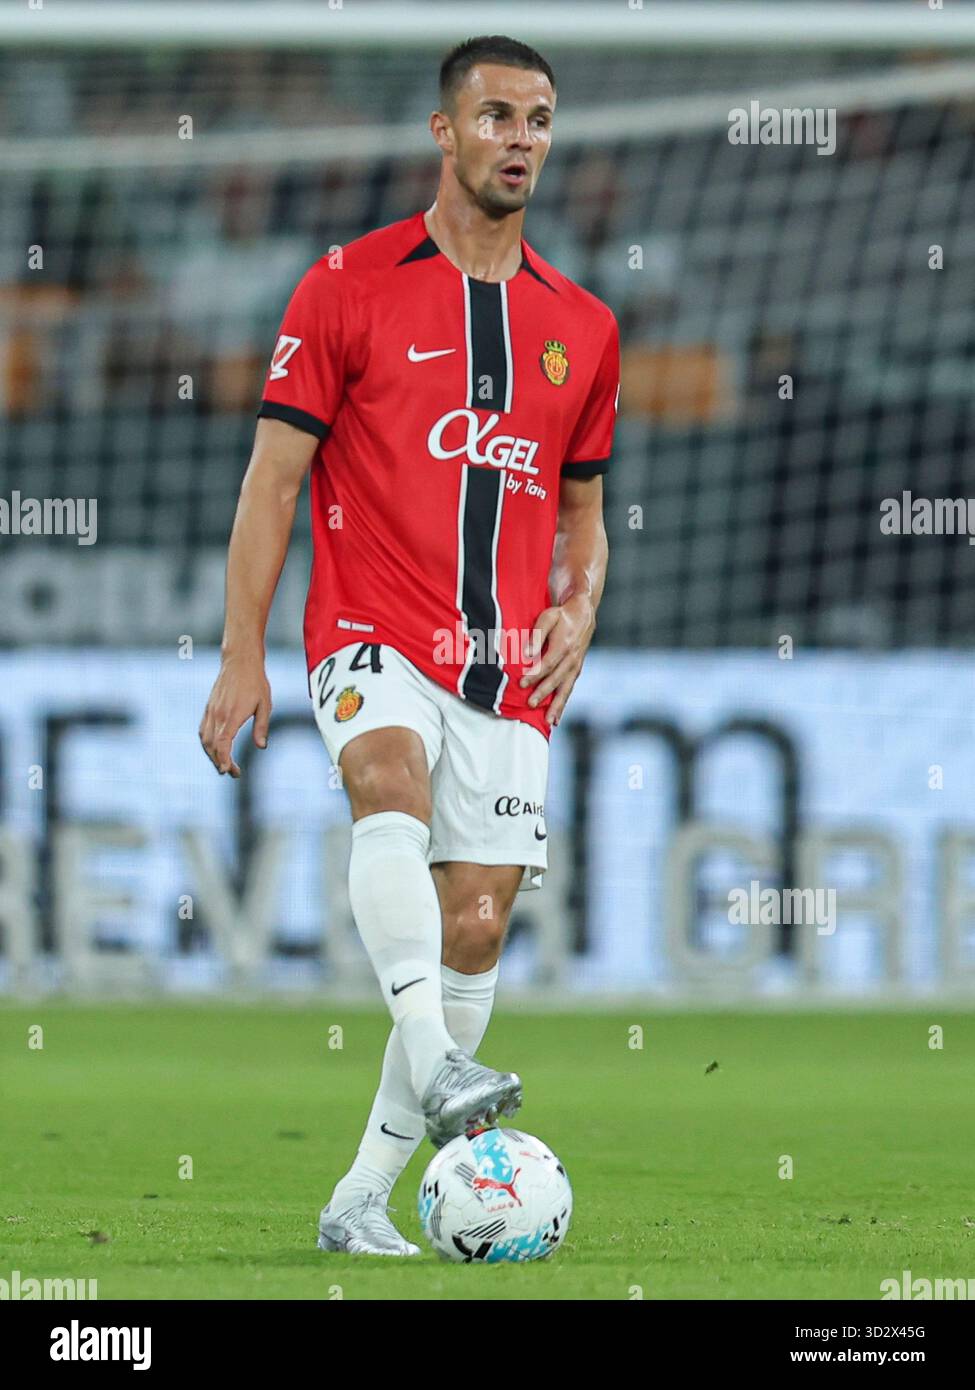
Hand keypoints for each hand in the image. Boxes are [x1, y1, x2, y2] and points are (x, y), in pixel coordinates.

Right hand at [198, 651, 271, 776]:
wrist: (239, 661)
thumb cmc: (256, 682)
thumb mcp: (265, 704)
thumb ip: (261, 727)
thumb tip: (261, 747)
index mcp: (232, 715)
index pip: (222, 743)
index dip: (223, 759)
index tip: (228, 771)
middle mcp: (218, 714)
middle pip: (212, 746)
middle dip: (220, 762)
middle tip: (233, 773)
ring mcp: (211, 711)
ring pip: (204, 740)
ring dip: (212, 755)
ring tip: (225, 765)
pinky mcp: (208, 708)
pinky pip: (203, 731)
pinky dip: (207, 744)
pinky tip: (215, 749)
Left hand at [519, 593, 595, 726]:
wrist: (584, 614)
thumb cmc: (561, 615)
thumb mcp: (547, 617)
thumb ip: (537, 635)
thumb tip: (527, 654)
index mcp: (564, 644)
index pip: (548, 663)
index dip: (535, 674)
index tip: (522, 684)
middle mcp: (572, 657)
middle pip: (557, 678)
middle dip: (544, 692)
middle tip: (531, 704)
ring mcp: (576, 665)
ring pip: (566, 688)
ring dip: (557, 705)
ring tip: (549, 721)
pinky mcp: (577, 670)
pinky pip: (569, 689)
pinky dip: (563, 703)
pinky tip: (556, 717)